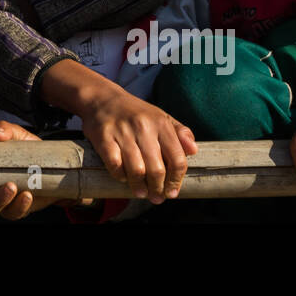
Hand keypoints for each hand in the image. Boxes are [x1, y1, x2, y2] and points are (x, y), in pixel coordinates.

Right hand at [0, 121, 80, 218]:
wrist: (52, 163)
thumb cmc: (25, 148)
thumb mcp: (15, 134)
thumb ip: (4, 129)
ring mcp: (3, 202)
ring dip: (0, 199)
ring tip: (11, 186)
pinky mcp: (20, 207)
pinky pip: (16, 212)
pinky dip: (21, 205)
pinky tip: (27, 195)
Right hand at [77, 83, 197, 203]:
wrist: (102, 98)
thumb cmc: (135, 113)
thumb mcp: (160, 117)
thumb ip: (180, 133)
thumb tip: (194, 151)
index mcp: (161, 123)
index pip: (177, 159)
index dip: (176, 180)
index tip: (172, 192)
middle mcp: (143, 126)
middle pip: (157, 169)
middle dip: (158, 188)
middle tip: (156, 197)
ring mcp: (122, 132)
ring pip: (137, 170)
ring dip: (139, 187)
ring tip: (141, 193)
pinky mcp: (103, 137)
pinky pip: (115, 165)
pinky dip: (120, 176)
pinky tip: (123, 177)